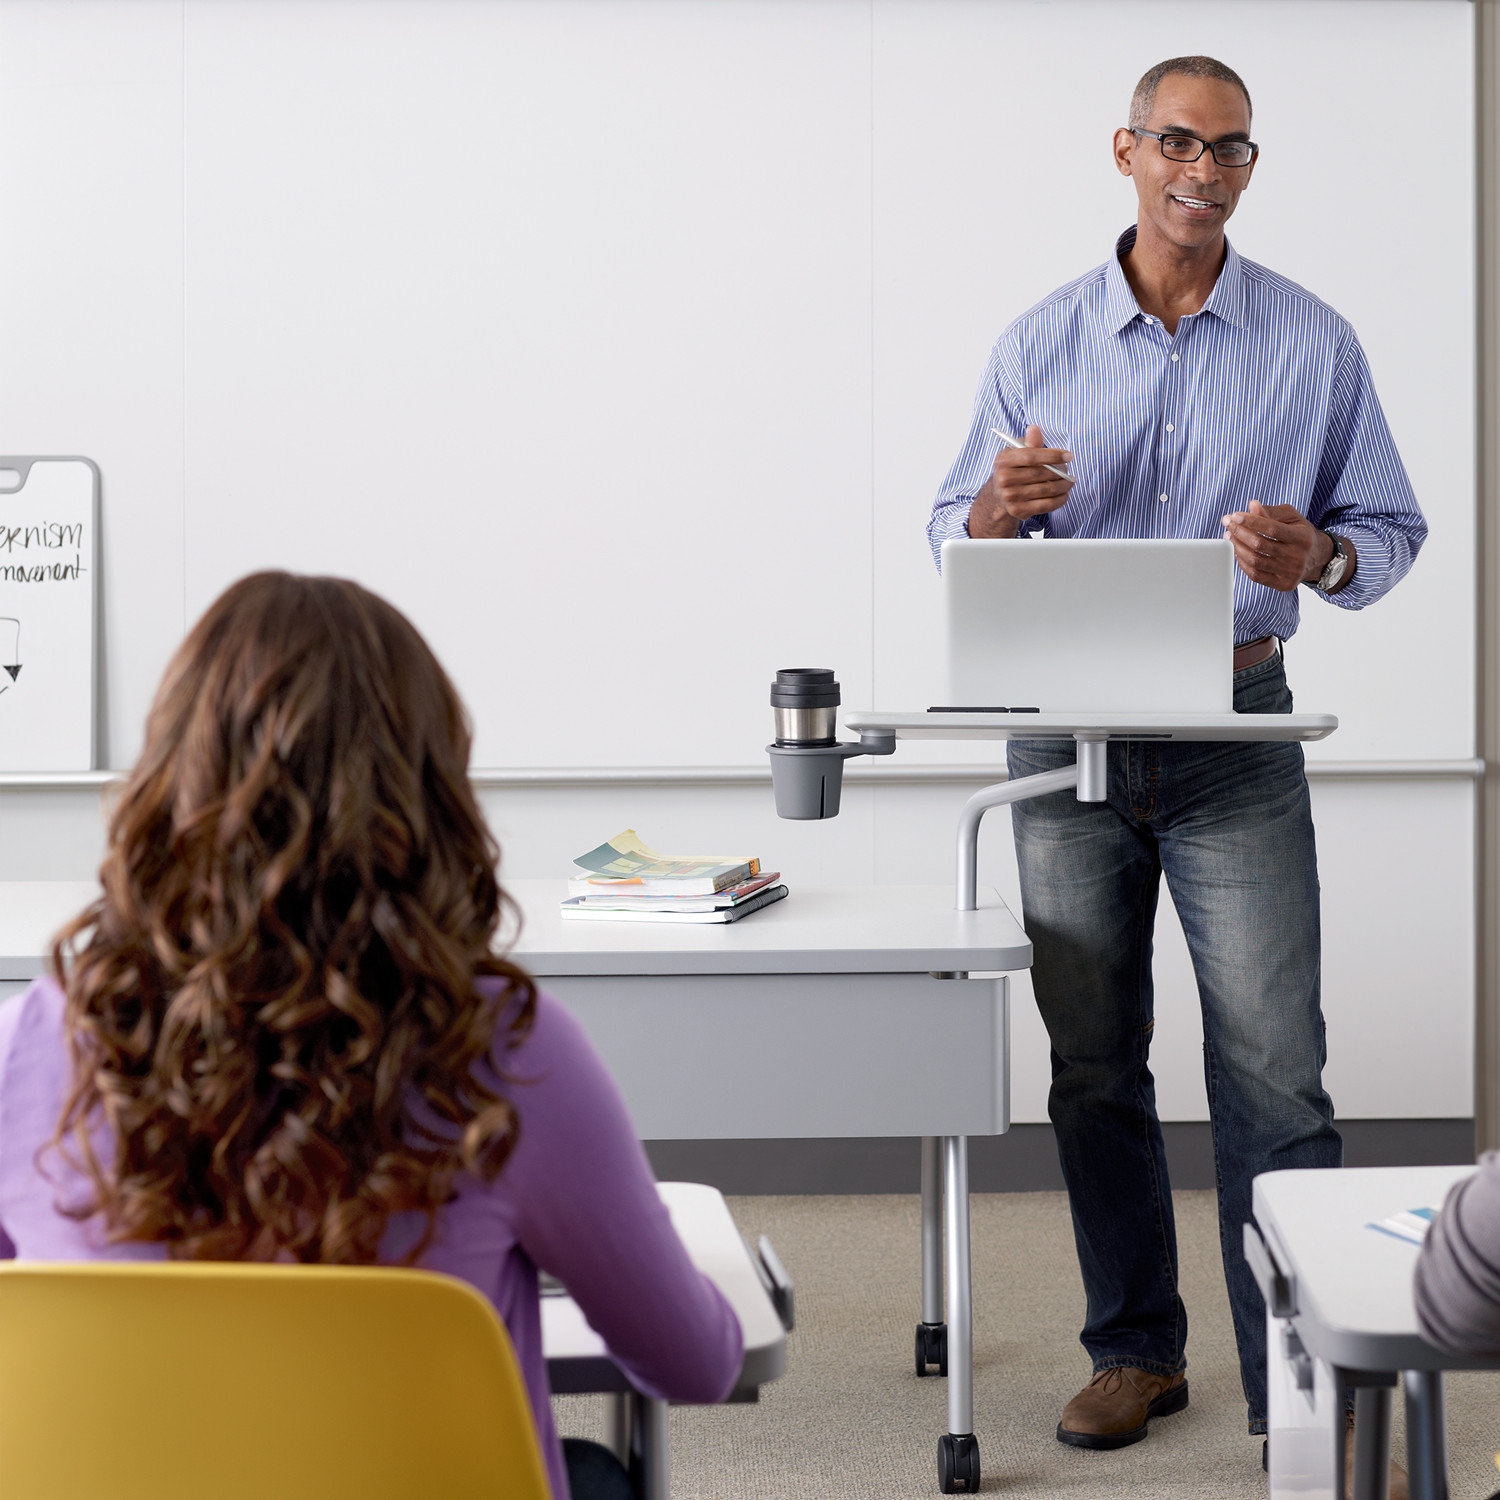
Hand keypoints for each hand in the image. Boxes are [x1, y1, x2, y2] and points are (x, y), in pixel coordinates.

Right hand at [967, 424, 1075, 538]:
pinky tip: (1064, 494)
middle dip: (1060, 472)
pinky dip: (1059, 500)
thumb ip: (1029, 442)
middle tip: (1069, 471)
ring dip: (1063, 486)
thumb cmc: (1013, 469)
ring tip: (1069, 482)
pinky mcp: (1018, 511)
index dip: (1052, 455)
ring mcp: (1010, 497)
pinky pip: (1045, 505)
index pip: (1031, 456)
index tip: (1068, 456)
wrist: (999, 496)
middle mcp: (1004, 479)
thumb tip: (1034, 429)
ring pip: (1046, 489)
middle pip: (1040, 474)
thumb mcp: (1017, 452)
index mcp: (1004, 461)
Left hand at [1220, 501, 1331, 590]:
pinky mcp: (1283, 585)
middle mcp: (1298, 556)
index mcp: (1302, 537)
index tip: (1235, 516)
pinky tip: (1236, 551)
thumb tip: (1252, 505)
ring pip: (1255, 561)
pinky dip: (1242, 563)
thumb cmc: (1299, 534)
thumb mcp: (1291, 518)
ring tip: (1229, 536)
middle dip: (1239, 532)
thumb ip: (1271, 512)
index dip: (1251, 522)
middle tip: (1227, 523)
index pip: (1272, 529)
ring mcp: (1290, 573)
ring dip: (1237, 547)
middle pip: (1260, 545)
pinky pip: (1255, 575)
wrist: (1316, 558)